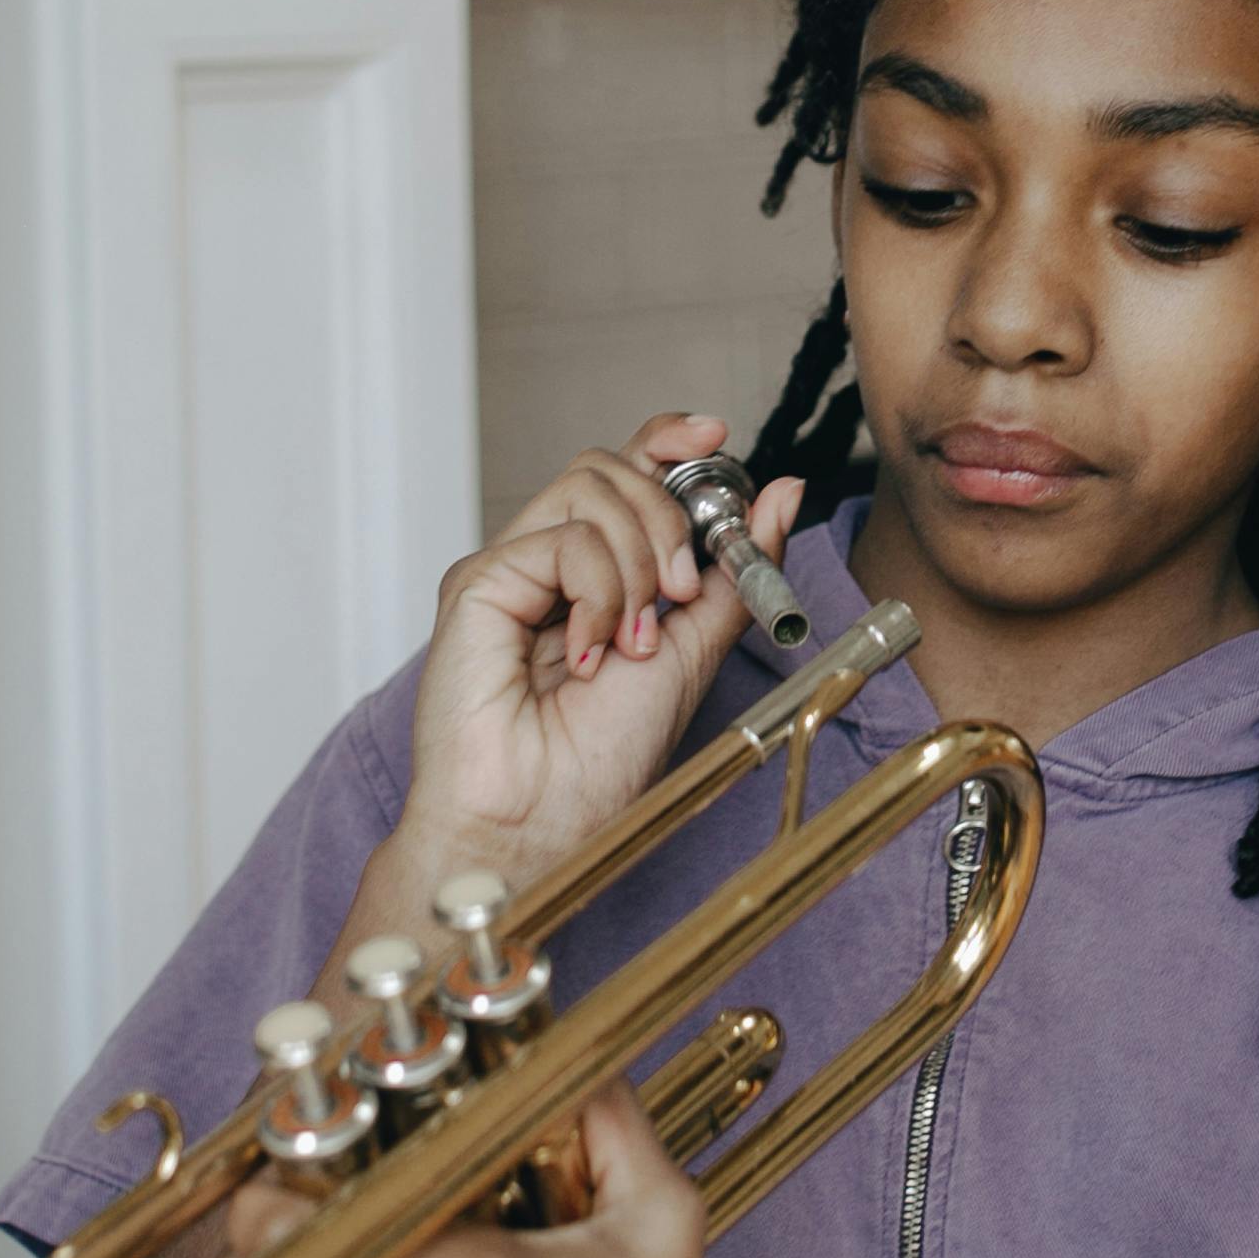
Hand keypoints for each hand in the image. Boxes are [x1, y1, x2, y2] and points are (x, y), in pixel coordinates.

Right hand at [388, 412, 804, 904]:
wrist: (542, 818)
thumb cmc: (601, 759)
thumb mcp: (694, 650)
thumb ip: (732, 570)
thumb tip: (781, 491)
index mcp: (596, 574)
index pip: (627, 472)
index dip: (670, 442)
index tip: (718, 438)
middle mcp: (549, 562)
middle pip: (613, 465)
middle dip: (670, 513)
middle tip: (684, 591)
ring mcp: (511, 567)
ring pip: (591, 485)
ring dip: (640, 558)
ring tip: (635, 636)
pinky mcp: (477, 580)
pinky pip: (565, 539)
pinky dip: (600, 593)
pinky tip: (587, 653)